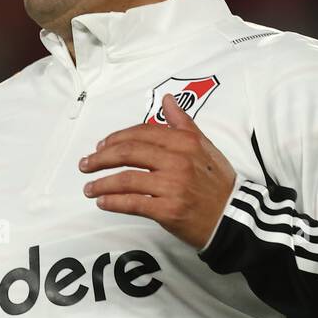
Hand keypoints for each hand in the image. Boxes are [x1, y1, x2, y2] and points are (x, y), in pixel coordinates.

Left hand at [79, 91, 235, 248]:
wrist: (232, 218)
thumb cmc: (217, 183)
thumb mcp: (205, 147)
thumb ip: (183, 124)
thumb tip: (167, 100)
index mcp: (184, 142)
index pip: (141, 134)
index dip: (116, 139)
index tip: (101, 147)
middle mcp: (177, 161)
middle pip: (128, 153)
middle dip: (101, 158)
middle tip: (86, 165)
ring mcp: (172, 186)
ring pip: (126, 179)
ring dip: (102, 183)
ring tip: (89, 188)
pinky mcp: (168, 210)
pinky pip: (133, 203)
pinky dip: (113, 202)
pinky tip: (102, 202)